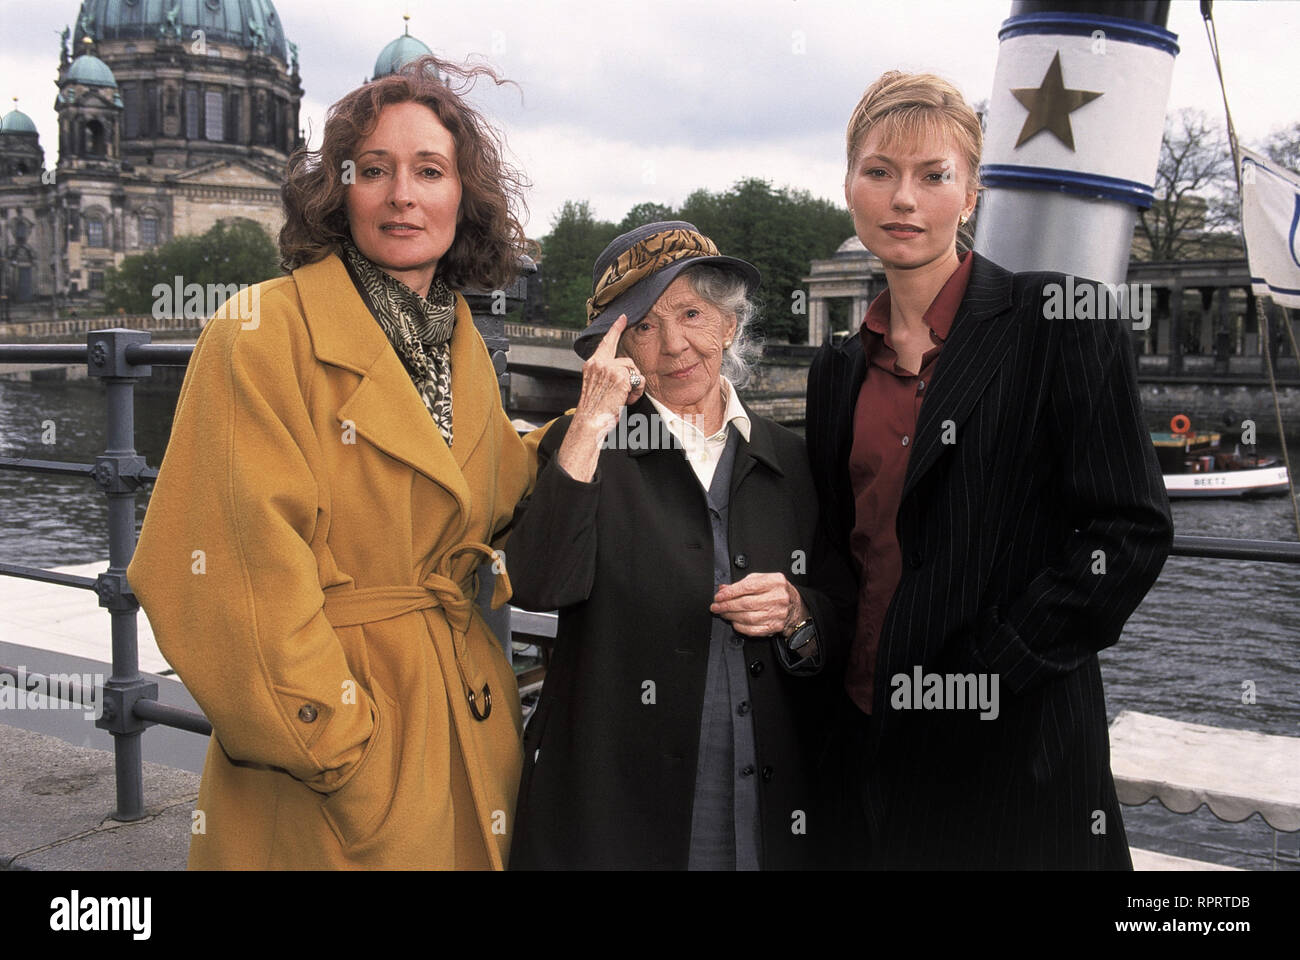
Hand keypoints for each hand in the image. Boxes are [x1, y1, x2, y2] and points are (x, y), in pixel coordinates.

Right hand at [572, 316, 644, 434]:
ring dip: (633, 386)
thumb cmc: (595, 410)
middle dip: (632, 374)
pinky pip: (638, 379)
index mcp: (592, 365)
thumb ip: (606, 375)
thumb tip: (624, 374)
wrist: (590, 422)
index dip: (616, 329)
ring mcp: (609, 369)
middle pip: (626, 359)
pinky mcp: (620, 377)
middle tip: (629, 387)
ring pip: (633, 370)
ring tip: (623, 399)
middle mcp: (599, 363)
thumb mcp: (596, 387)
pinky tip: (626, 400)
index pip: (605, 342)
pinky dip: (636, 392)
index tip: (623, 318)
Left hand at [710, 572, 808, 636]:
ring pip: (748, 617)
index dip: (730, 593)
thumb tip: (723, 589)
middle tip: (716, 606)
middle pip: (746, 603)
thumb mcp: (761, 580)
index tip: (718, 596)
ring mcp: (777, 614)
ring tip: (723, 613)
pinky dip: (740, 626)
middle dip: (727, 606)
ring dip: (731, 616)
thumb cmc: (776, 591)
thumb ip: (742, 584)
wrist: (794, 606)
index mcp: (774, 582)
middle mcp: (777, 597)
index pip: (747, 587)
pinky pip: (753, 629)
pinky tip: (734, 622)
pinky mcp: (774, 627)